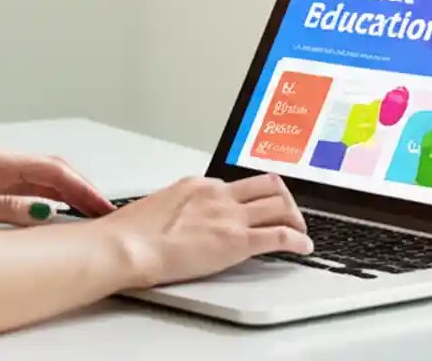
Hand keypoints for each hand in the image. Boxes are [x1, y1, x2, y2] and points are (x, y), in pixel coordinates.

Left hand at [0, 148, 116, 227]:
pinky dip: (47, 195)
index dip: (83, 190)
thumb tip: (45, 209)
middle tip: (103, 211)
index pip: (54, 171)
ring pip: (41, 176)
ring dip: (66, 191)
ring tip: (86, 213)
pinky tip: (51, 211)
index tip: (103, 207)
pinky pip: (25, 185)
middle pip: (53, 169)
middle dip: (82, 188)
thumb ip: (6, 208)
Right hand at [95, 174, 312, 287]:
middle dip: (284, 199)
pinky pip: (281, 236)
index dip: (255, 196)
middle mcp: (219, 195)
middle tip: (288, 213)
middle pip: (269, 186)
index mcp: (199, 185)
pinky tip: (304, 246)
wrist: (127, 246)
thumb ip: (180, 210)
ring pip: (281, 205)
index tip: (259, 205)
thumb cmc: (132, 234)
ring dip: (295, 218)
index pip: (238, 185)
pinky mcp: (237, 241)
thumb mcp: (159, 208)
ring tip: (300, 230)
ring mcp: (230, 216)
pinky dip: (299, 240)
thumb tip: (181, 221)